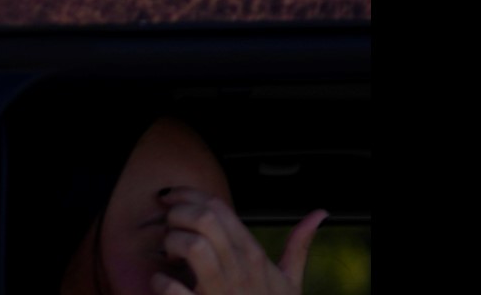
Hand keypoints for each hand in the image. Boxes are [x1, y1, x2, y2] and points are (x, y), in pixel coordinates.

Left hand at [152, 188, 324, 294]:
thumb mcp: (290, 280)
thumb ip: (298, 245)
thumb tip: (319, 214)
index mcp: (254, 255)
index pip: (219, 208)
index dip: (188, 194)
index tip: (171, 197)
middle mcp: (239, 269)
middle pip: (204, 219)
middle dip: (177, 214)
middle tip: (170, 226)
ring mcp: (220, 291)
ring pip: (192, 245)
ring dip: (172, 243)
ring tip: (171, 253)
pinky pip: (173, 288)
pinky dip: (161, 281)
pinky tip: (163, 282)